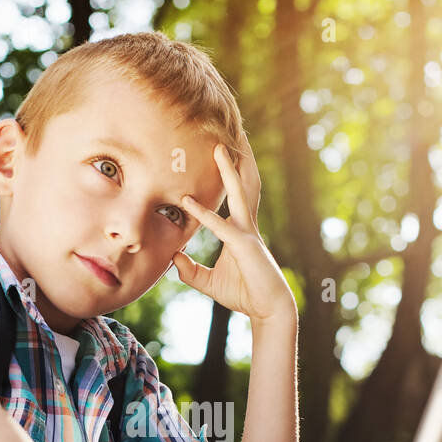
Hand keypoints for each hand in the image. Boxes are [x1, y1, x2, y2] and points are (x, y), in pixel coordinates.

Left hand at [170, 132, 296, 324]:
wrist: (268, 310)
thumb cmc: (243, 294)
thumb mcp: (209, 282)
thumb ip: (191, 270)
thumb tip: (173, 258)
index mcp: (240, 229)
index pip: (234, 193)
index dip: (230, 171)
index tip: (222, 148)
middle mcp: (246, 225)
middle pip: (242, 183)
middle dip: (238, 157)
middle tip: (229, 131)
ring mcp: (247, 234)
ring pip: (239, 194)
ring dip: (229, 170)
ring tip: (220, 146)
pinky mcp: (244, 248)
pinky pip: (220, 228)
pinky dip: (203, 214)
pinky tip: (187, 202)